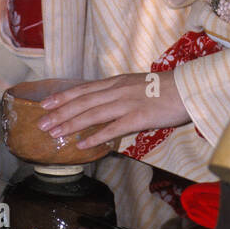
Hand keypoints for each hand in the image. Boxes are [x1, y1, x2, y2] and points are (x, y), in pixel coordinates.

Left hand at [38, 70, 189, 148]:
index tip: (45, 104)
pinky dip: (95, 137)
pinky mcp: (138, 118)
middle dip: (60, 113)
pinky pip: (112, 129)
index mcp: (117, 82)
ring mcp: (127, 103)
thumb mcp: (138, 85)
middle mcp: (117, 91)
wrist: (188, 87)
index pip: (84, 89)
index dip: (63, 97)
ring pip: (92, 114)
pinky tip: (82, 145)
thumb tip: (106, 102)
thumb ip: (121, 93)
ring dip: (71, 125)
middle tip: (41, 123)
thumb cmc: (166, 88)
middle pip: (82, 102)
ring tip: (54, 134)